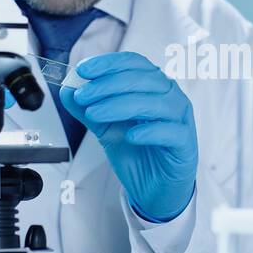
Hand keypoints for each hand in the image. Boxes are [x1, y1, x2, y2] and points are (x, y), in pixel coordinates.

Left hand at [59, 52, 197, 222]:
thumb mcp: (105, 128)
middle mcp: (170, 97)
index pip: (134, 63)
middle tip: (83, 95)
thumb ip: (87, 108)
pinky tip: (131, 136)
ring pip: (155, 103)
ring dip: (121, 105)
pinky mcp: (185, 144)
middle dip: (108, 85)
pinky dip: (149, 131)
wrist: (154, 188)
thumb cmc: (137, 153)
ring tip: (95, 114)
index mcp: (153, 87)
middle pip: (143, 79)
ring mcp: (180, 120)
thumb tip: (68, 88)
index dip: (108, 63)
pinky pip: (171, 132)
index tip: (83, 70)